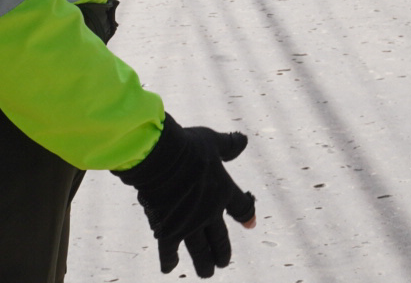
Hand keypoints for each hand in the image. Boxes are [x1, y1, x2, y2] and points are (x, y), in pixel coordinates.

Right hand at [115, 115, 256, 277]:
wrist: (160, 157)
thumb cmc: (186, 144)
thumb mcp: (212, 140)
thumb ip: (228, 145)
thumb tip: (243, 140)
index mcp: (223, 190)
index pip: (242, 207)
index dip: (248, 216)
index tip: (251, 225)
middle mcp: (209, 212)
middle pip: (221, 238)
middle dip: (222, 252)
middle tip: (223, 261)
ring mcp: (189, 224)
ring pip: (200, 252)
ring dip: (205, 264)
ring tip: (207, 273)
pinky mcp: (168, 230)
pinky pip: (169, 251)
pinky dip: (169, 261)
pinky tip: (168, 268)